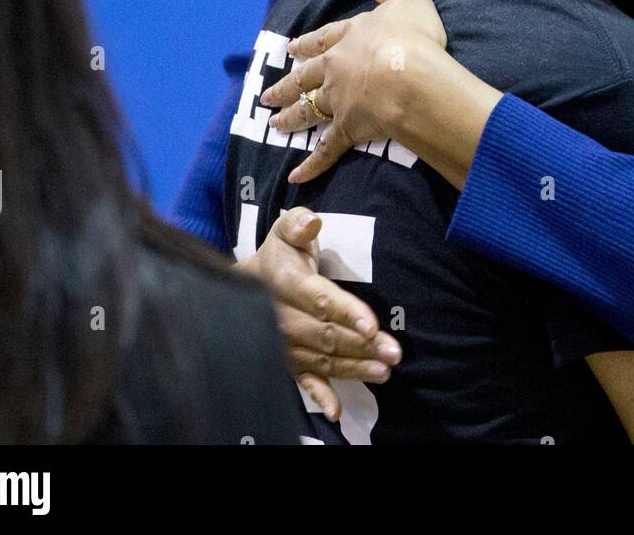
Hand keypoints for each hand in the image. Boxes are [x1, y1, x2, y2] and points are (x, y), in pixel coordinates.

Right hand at [237, 206, 400, 419]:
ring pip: (321, 359)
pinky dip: (319, 396)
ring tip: (384, 372)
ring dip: (353, 368)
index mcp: (286, 283)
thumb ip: (298, 224)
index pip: (320, 299)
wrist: (239, 287)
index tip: (372, 325)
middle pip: (326, 334)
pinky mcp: (285, 361)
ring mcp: (282, 344)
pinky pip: (301, 381)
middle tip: (394, 353)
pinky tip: (335, 411)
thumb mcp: (285, 232)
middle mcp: (281, 318)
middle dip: (361, 345)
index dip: (347, 312)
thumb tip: (313, 222)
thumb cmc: (277, 256)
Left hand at [262, 0, 447, 182]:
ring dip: (290, 119)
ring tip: (274, 125)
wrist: (409, 75)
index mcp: (349, 38)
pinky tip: (295, 177)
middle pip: (304, 78)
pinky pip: (326, 151)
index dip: (307, 44)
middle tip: (267, 95)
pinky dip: (311, 165)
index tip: (291, 49)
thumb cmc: (411, 37)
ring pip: (307, 111)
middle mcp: (336, 69)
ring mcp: (338, 101)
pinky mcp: (347, 129)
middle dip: (286, 86)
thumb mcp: (409, 1)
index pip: (322, 40)